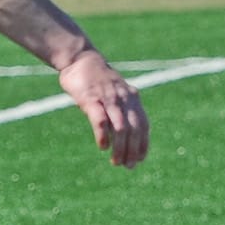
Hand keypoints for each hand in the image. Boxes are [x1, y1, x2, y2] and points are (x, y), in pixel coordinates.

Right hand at [57, 50, 149, 167]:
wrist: (80, 58)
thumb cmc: (97, 79)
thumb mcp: (115, 93)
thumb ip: (122, 109)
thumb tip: (123, 133)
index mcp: (132, 98)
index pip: (143, 125)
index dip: (143, 144)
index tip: (139, 159)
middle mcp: (123, 99)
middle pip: (134, 129)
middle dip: (133, 150)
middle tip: (128, 166)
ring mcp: (108, 98)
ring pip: (121, 128)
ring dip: (121, 148)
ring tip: (116, 162)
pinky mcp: (91, 99)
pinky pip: (100, 120)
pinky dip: (103, 136)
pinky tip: (103, 146)